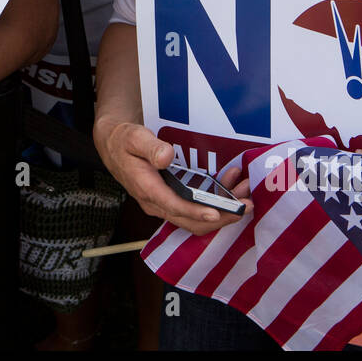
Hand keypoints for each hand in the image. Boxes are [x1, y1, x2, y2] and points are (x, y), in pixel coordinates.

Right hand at [94, 117, 248, 234]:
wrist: (114, 147)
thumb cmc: (125, 141)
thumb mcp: (134, 138)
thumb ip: (150, 147)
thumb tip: (166, 156)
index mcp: (147, 189)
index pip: (174, 206)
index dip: (196, 211)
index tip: (216, 212)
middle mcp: (157, 204)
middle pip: (191, 221)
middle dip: (222, 216)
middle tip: (247, 204)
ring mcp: (165, 205)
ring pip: (196, 219)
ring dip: (223, 211)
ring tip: (244, 193)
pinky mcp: (172, 202)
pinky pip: (196, 210)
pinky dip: (216, 203)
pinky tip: (228, 185)